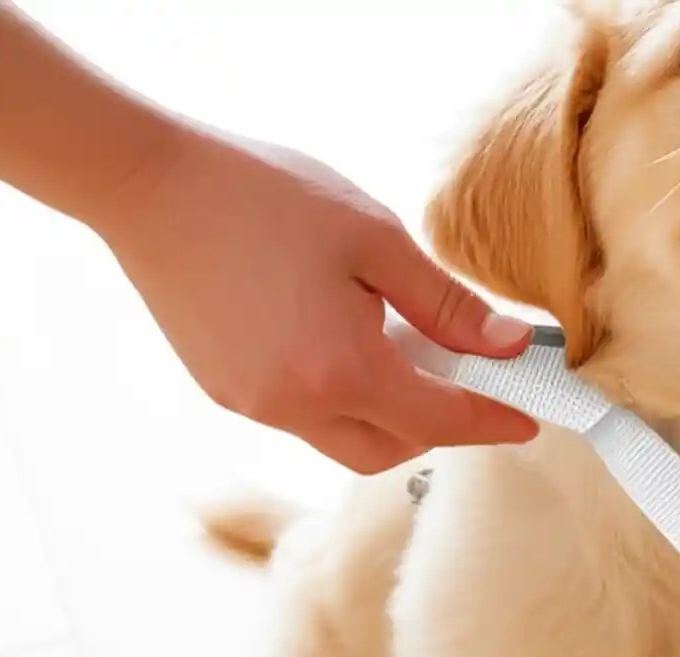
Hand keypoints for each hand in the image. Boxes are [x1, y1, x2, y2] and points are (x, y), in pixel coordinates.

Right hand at [90, 126, 538, 473]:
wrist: (149, 183)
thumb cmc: (268, 196)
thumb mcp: (376, 240)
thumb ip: (449, 305)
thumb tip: (510, 346)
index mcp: (339, 370)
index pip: (439, 422)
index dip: (492, 423)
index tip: (529, 420)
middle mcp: (291, 406)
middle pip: (390, 450)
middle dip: (437, 426)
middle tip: (463, 373)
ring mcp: (250, 406)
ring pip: (342, 440)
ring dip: (387, 413)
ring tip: (400, 344)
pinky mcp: (223, 391)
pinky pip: (301, 418)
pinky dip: (340, 398)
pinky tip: (343, 340)